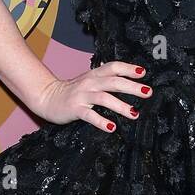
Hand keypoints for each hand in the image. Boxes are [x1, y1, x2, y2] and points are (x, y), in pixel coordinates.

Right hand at [32, 61, 151, 130]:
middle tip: (147, 92)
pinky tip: (112, 127)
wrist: (47, 97)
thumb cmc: (73, 91)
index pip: (113, 67)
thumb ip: (106, 79)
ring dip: (121, 105)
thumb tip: (130, 80)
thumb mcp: (90, 81)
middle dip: (132, 86)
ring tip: (134, 113)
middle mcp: (90, 83)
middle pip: (113, 81)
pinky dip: (101, 121)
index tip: (143, 73)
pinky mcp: (75, 109)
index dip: (129, 68)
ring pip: (104, 98)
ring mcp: (82, 96)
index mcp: (95, 74)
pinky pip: (89, 115)